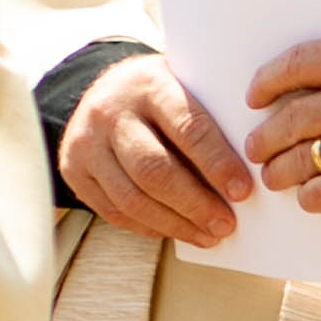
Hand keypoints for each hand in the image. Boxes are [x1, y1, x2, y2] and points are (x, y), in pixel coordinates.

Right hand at [59, 52, 251, 246]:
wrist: (106, 90)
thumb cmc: (162, 95)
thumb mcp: (186, 87)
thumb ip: (210, 120)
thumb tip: (246, 177)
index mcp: (149, 84)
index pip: (187, 128)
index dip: (217, 164)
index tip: (243, 191)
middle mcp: (111, 112)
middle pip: (155, 170)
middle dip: (196, 204)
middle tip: (226, 225)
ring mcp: (86, 142)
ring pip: (133, 198)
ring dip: (176, 224)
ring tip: (208, 235)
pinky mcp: (73, 169)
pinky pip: (114, 211)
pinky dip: (150, 227)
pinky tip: (177, 231)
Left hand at [245, 36, 320, 219]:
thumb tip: (293, 88)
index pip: (300, 62)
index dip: (268, 81)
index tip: (255, 97)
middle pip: (292, 118)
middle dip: (265, 137)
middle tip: (256, 147)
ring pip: (299, 160)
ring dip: (279, 172)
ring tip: (275, 176)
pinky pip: (319, 193)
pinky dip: (308, 196)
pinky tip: (309, 194)